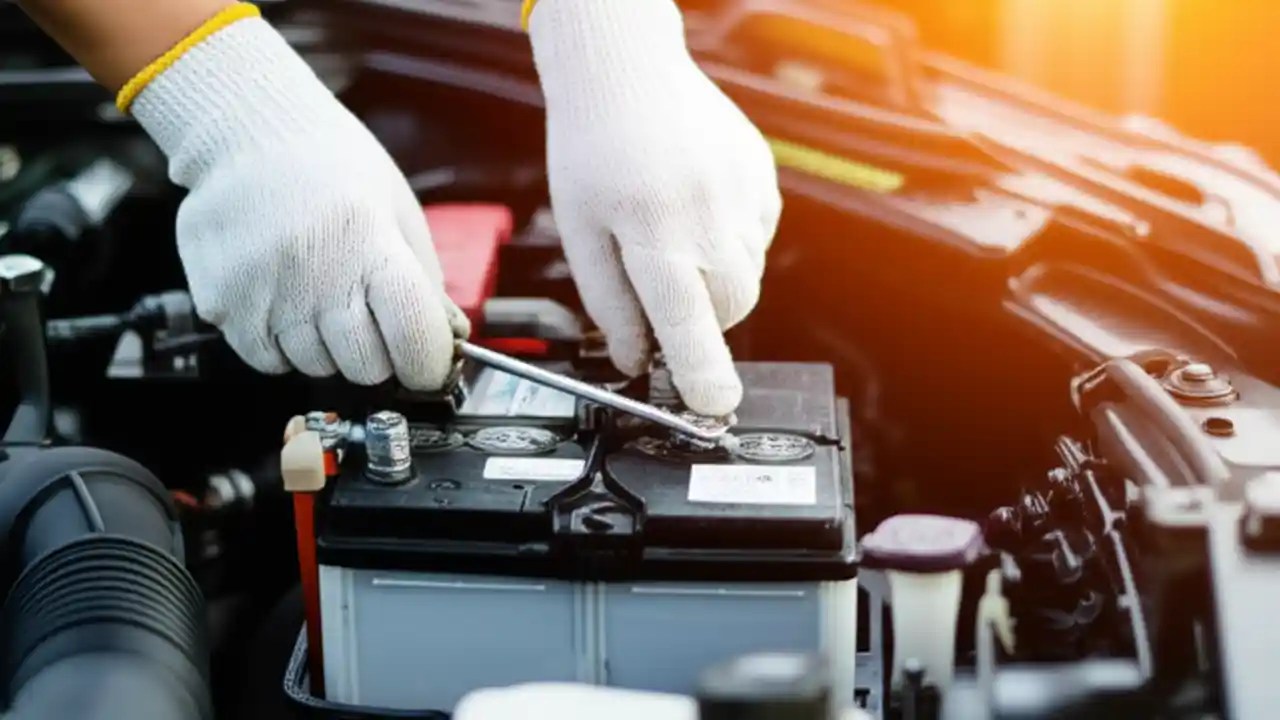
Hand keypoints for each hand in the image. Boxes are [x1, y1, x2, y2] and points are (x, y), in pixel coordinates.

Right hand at [131, 17, 467, 389]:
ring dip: (327, 347)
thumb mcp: (398, 209)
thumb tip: (447, 340)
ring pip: (317, 367)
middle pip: (366, 367)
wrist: (245, 130)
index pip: (414, 339)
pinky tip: (283, 297)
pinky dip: (282, 344)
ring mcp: (263, 295)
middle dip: (378, 354)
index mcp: (370, 245)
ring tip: (318, 290)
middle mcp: (316, 275)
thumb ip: (425, 281)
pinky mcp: (222, 306)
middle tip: (367, 313)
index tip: (427, 361)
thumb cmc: (331, 165)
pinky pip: (268, 360)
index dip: (428, 362)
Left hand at [530, 0, 780, 415]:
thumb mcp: (580, 232)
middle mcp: (709, 219)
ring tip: (672, 233)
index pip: (686, 325)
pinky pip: (756, 241)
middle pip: (725, 313)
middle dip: (697, 321)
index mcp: (654, 233)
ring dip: (713, 283)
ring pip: (744, 281)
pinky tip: (695, 211)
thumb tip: (635, 358)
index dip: (701, 375)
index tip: (714, 408)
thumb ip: (609, 303)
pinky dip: (730, 245)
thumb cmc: (593, 148)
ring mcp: (744, 198)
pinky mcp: (764, 180)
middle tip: (658, 283)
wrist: (627, 73)